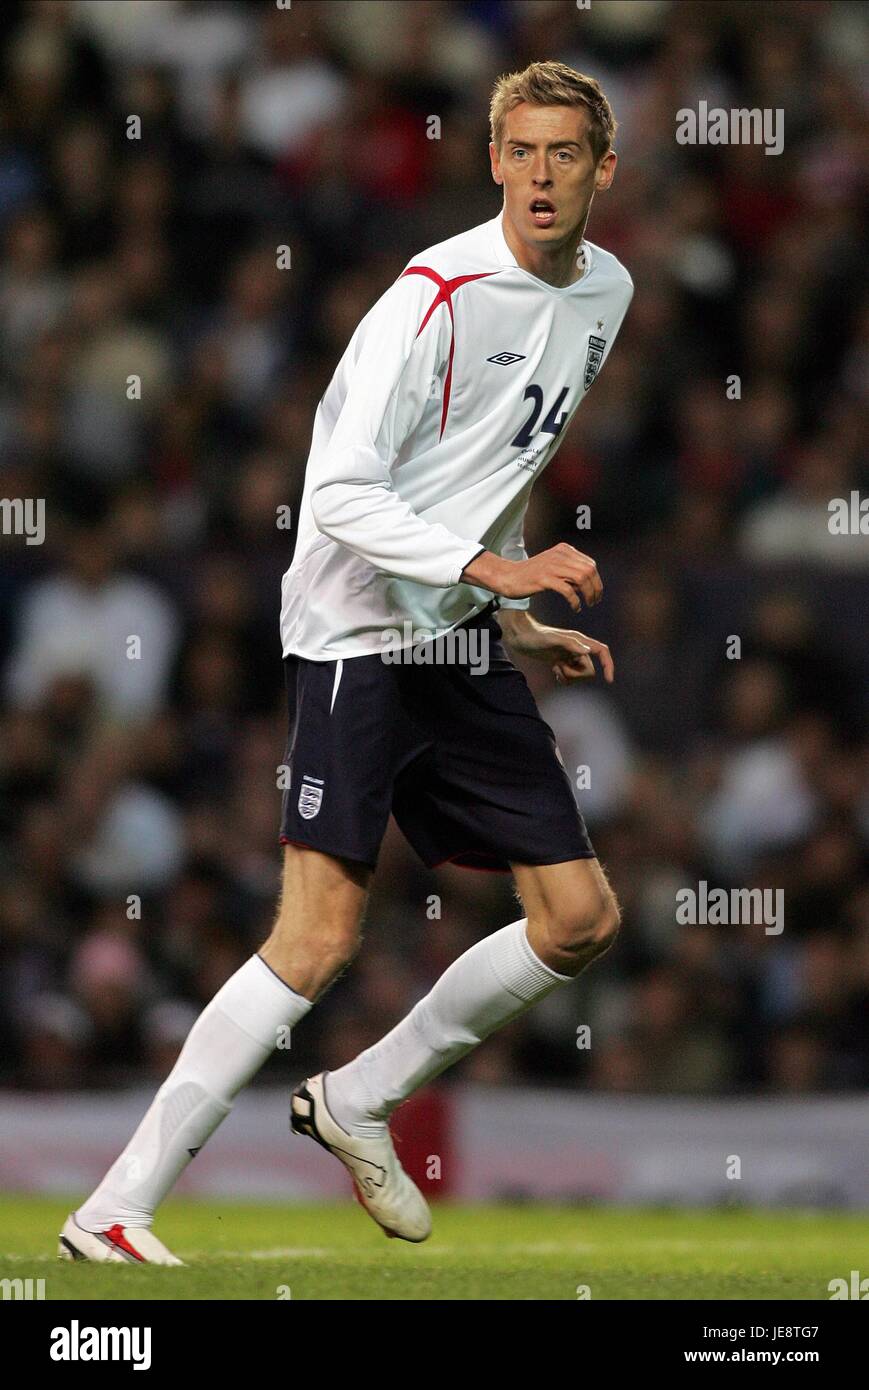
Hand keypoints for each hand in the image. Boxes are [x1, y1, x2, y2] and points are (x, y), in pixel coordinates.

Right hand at [462, 543, 602, 611]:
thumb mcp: (553, 567)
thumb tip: (589, 584)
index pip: (590, 564)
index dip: (597, 580)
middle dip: (596, 588)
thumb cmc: (531, 575)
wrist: (508, 576)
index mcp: (564, 550)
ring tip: (587, 605)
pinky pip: (567, 590)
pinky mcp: (543, 579)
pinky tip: (575, 608)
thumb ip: (570, 571)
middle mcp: (559, 555)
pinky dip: (575, 601)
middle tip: (595, 601)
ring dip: (588, 594)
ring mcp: (551, 566)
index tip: (596, 593)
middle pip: (589, 570)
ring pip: (581, 578)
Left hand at [496, 611, 613, 682]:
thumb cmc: (534, 636)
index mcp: (579, 641)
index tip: (609, 680)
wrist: (519, 636)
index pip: (602, 651)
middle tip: (560, 668)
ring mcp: (570, 656)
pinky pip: (570, 677)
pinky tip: (554, 670)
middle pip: (589, 670)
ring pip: (579, 675)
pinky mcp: (561, 661)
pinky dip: (564, 678)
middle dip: (576, 675)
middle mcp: (577, 648)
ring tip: (555, 668)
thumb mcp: (551, 640)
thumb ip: (570, 644)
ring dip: (569, 677)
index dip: (609, 665)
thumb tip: (588, 652)